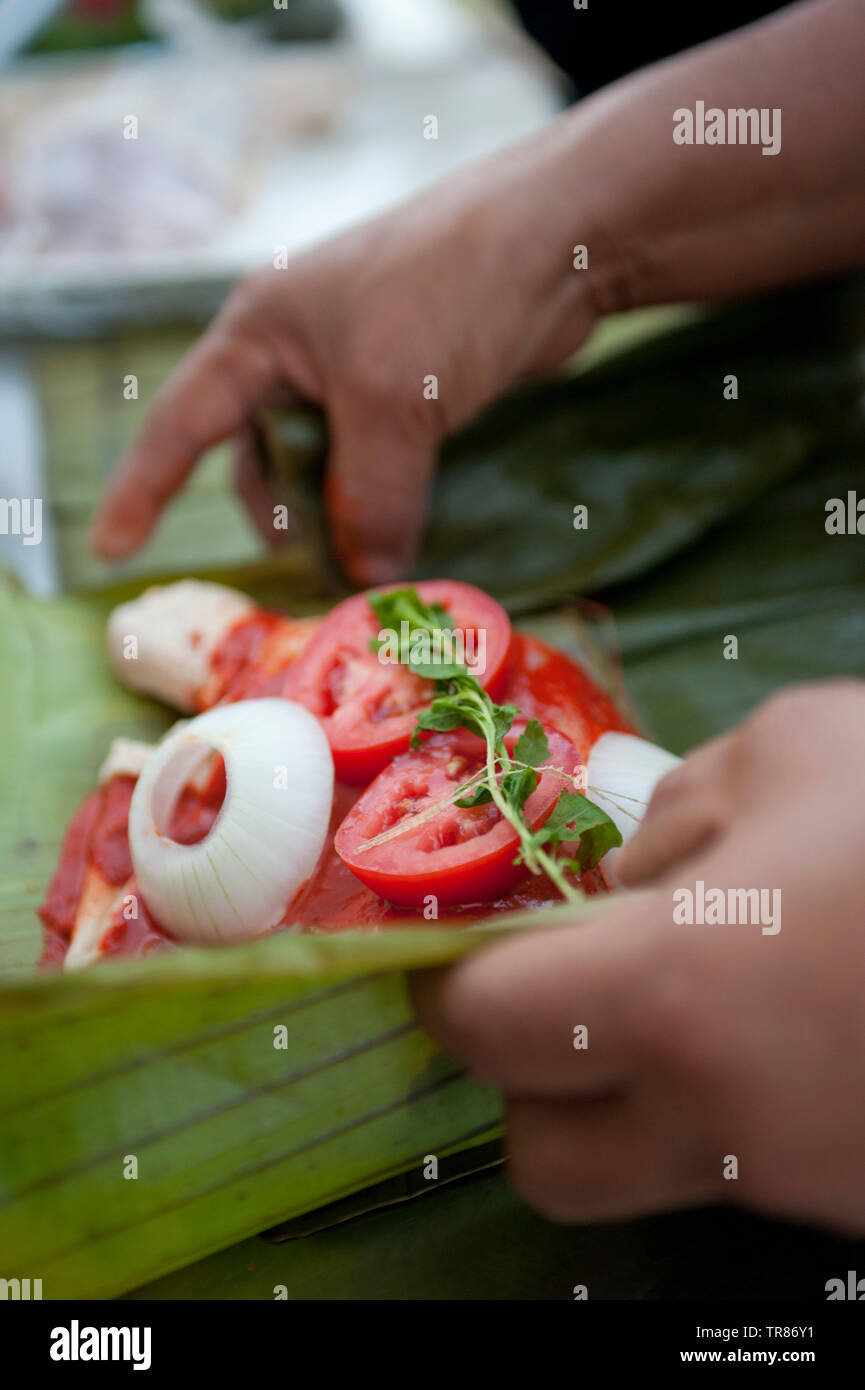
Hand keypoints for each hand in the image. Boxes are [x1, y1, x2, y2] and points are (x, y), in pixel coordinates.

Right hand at [90, 150, 598, 584]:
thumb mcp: (392, 399)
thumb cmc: (451, 291)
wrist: (560, 238)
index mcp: (263, 331)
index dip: (145, 489)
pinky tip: (401, 535)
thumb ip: (371, 496)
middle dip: (277, 513)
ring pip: (323, 462)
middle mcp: (299, 347)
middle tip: (307, 569)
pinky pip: (377, 459)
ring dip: (337, 514)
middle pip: (259, 452)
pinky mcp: (413, 386)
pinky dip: (382, 501)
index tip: (113, 549)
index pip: (184, 421)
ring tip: (362, 561)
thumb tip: (367, 579)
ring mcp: (358, 365)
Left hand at [411, 681, 864, 1233]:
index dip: (452, 986)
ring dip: (637, 1095)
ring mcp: (808, 1183)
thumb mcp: (797, 749)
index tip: (462, 952)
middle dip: (530, 1079)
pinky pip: (755, 1168)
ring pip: (649, 1175)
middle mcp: (729, 1122)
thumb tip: (627, 885)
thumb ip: (678, 816)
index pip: (483, 1028)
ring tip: (715, 988)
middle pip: (542, 1162)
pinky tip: (807, 1015)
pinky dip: (742, 1104)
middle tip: (570, 991)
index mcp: (678, 996)